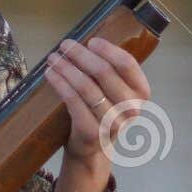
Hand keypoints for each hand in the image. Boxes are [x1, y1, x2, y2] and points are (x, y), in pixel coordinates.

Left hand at [44, 36, 151, 191]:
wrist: (93, 149)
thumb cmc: (102, 112)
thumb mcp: (114, 92)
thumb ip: (108, 71)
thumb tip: (84, 42)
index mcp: (141, 93)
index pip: (127, 64)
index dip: (108, 50)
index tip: (90, 41)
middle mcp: (131, 109)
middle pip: (104, 72)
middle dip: (80, 55)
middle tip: (64, 45)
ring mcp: (113, 123)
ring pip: (86, 86)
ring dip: (66, 68)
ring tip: (53, 58)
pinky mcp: (92, 132)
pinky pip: (73, 101)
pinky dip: (60, 84)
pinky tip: (50, 74)